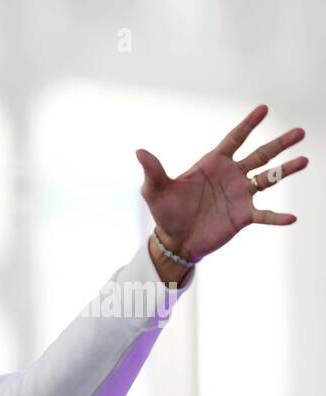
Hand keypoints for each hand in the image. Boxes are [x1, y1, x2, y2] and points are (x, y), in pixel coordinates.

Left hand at [136, 104, 307, 261]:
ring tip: (304, 160)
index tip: (264, 108)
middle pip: (261, 155)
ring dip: (286, 171)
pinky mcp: (243, 216)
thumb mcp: (155, 191)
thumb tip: (138, 152)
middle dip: (280, 144)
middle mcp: (232, 176)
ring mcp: (240, 196)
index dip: (248, 124)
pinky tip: (292, 218)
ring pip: (269, 179)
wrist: (175, 240)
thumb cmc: (165, 212)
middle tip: (300, 132)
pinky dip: (277, 217)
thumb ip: (152, 171)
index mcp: (213, 164)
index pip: (234, 139)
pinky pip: (265, 215)